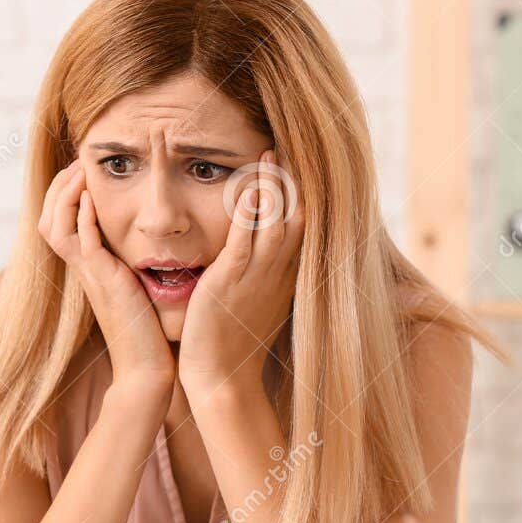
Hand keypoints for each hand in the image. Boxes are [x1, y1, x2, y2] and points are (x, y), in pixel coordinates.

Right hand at [39, 161, 175, 396]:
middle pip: (47, 219)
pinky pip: (82, 242)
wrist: (147, 367)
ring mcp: (89, 275)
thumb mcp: (135, 286)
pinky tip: (92, 197)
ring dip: (66, 195)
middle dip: (58, 187)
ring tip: (80, 172)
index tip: (82, 171)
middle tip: (78, 164)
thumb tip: (146, 240)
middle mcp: (82, 269)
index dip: (65, 194)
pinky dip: (83, 216)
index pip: (59, 222)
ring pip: (55, 227)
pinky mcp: (104, 281)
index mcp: (88, 268)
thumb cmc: (147, 331)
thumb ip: (131, 262)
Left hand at [178, 149, 303, 401]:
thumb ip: (264, 275)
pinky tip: (249, 191)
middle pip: (295, 217)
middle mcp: (277, 273)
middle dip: (292, 180)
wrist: (221, 377)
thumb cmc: (234, 343)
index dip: (300, 194)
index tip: (295, 165)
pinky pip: (244, 243)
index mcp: (285, 277)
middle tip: (287, 145)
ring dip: (272, 187)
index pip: (300, 225)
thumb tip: (267, 255)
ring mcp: (256, 277)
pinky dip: (249, 216)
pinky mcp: (230, 283)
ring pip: (273, 224)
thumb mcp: (257, 303)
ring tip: (269, 154)